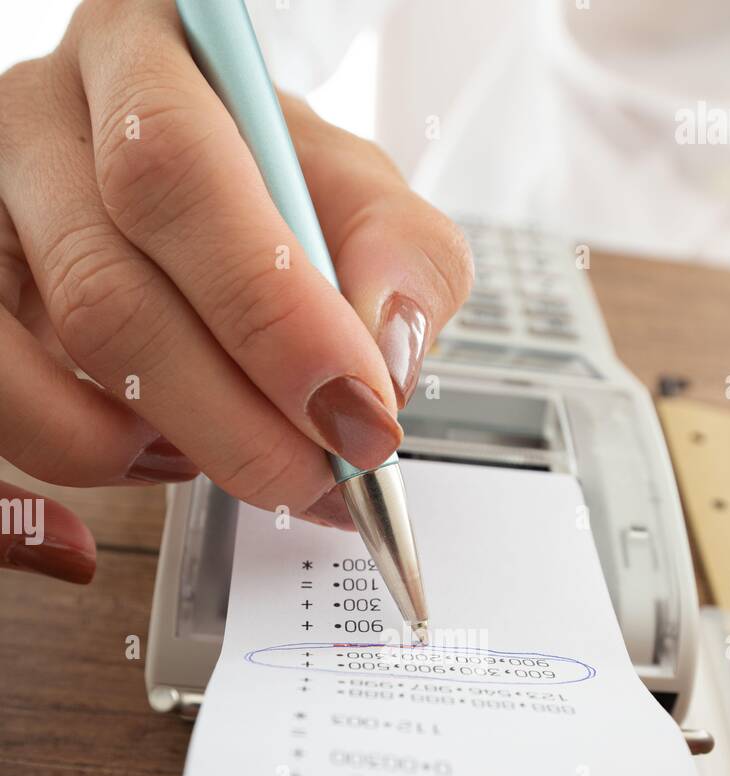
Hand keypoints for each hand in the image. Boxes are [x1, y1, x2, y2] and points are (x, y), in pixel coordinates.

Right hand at [0, 0, 472, 582]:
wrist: (187, 197)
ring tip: (243, 460)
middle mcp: (41, 123)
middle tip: (319, 476)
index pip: (181, 176)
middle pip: (106, 289)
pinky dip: (82, 465)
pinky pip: (1, 408)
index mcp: (146, 58)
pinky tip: (159, 458)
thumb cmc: (267, 187)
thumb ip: (402, 258)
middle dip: (234, 416)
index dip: (273, 313)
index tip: (355, 410)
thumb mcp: (358, 195)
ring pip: (41, 362)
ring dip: (162, 444)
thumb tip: (381, 356)